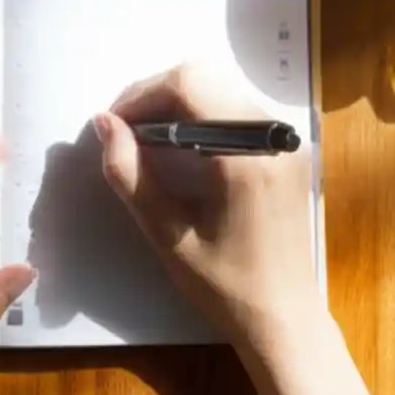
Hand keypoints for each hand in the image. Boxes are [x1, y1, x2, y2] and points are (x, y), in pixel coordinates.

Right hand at [92, 65, 320, 344]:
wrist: (285, 318)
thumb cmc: (226, 287)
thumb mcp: (169, 236)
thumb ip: (133, 177)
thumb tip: (104, 125)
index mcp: (248, 155)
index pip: (190, 85)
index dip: (141, 95)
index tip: (112, 126)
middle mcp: (274, 135)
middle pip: (206, 75)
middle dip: (157, 93)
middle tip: (125, 132)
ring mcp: (287, 140)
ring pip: (223, 86)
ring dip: (179, 100)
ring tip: (147, 140)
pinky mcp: (289, 150)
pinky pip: (240, 109)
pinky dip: (204, 114)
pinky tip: (181, 148)